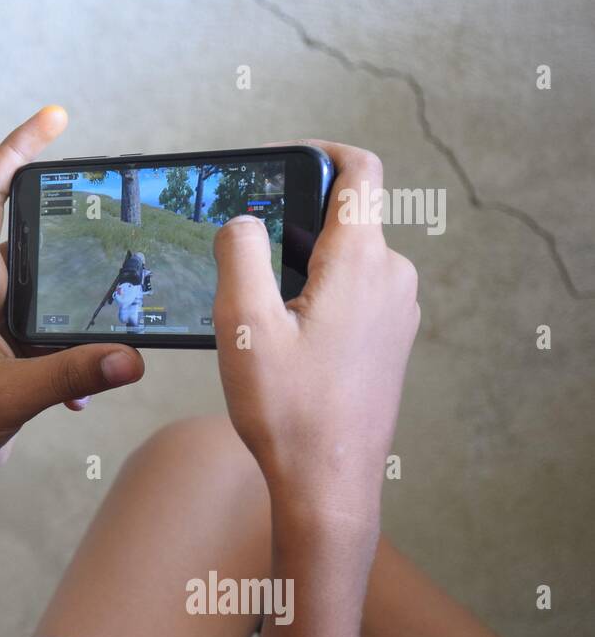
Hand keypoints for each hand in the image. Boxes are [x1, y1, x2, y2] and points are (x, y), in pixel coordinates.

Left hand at [0, 106, 144, 502]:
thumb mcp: (10, 396)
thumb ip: (70, 375)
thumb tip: (131, 357)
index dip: (18, 148)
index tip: (55, 118)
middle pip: (28, 227)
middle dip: (72, 217)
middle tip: (116, 203)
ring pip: (48, 278)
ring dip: (80, 291)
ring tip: (118, 295)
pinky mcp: (11, 344)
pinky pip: (56, 323)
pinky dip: (78, 344)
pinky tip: (89, 378)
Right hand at [212, 141, 419, 539]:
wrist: (329, 484)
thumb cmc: (288, 410)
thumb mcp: (242, 323)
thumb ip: (240, 253)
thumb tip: (244, 220)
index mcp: (361, 261)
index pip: (359, 171)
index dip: (317, 152)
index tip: (278, 161)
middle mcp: (392, 278)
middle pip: (344, 216)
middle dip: (290, 223)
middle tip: (239, 256)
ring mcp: (396, 311)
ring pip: (345, 258)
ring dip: (299, 266)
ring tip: (253, 310)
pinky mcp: (389, 340)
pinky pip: (352, 292)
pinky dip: (315, 294)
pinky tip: (279, 337)